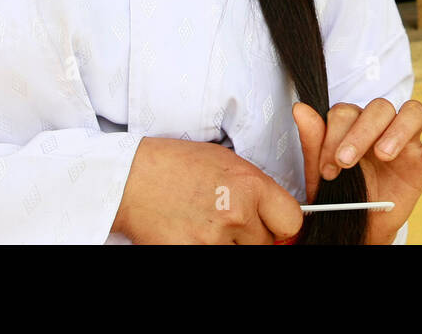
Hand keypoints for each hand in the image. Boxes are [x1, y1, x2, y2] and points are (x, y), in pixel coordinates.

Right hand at [113, 137, 302, 243]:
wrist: (131, 179)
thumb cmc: (175, 165)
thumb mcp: (225, 162)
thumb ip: (254, 188)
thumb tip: (271, 211)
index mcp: (249, 185)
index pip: (291, 221)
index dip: (279, 223)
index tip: (268, 223)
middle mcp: (237, 212)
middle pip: (265, 243)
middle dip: (249, 236)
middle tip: (225, 221)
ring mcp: (214, 239)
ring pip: (242, 254)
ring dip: (228, 246)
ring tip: (205, 225)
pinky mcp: (193, 254)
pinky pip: (216, 259)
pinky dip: (206, 250)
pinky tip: (192, 235)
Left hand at [292, 99, 421, 244]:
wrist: (357, 227)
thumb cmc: (340, 191)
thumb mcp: (320, 171)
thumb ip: (313, 140)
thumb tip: (300, 108)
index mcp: (354, 123)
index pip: (348, 112)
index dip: (335, 135)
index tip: (329, 167)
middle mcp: (381, 126)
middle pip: (379, 108)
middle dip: (361, 133)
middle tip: (346, 163)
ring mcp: (406, 143)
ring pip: (411, 113)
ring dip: (397, 131)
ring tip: (384, 155)